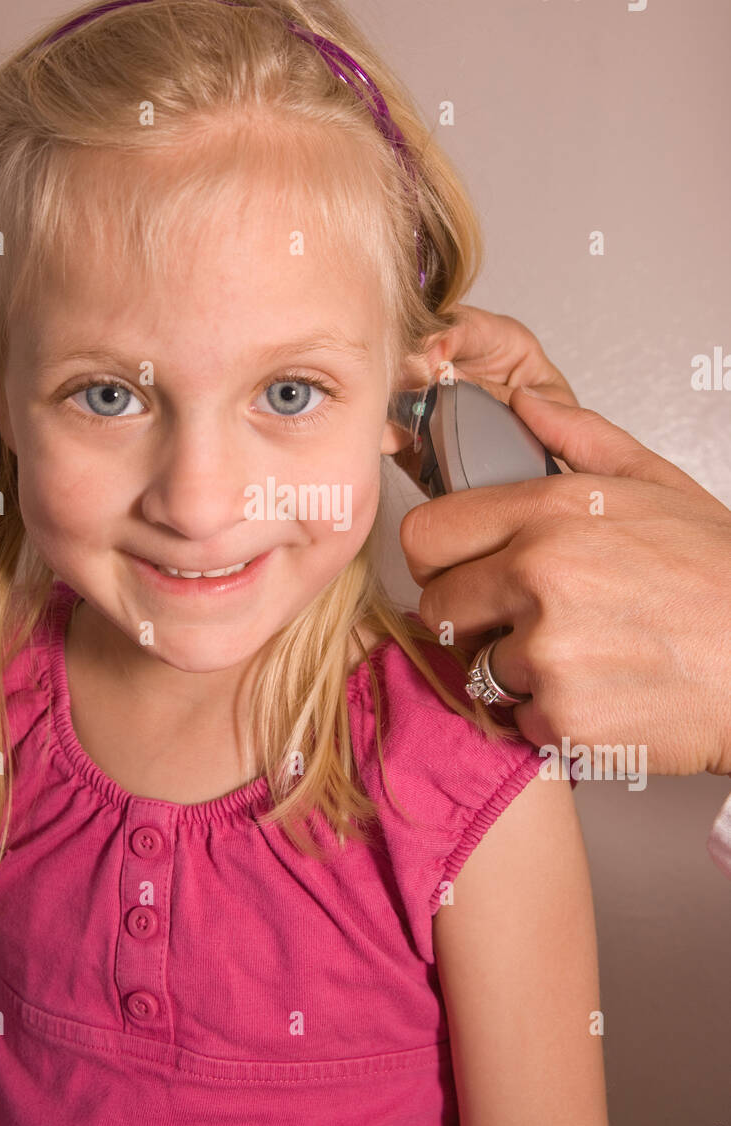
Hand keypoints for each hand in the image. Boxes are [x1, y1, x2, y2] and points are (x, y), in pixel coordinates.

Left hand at [397, 308, 730, 776]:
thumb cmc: (723, 580)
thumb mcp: (661, 485)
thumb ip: (582, 438)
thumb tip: (526, 403)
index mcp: (550, 514)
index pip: (425, 534)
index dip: (440, 559)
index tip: (462, 571)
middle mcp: (538, 577)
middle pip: (438, 609)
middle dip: (474, 620)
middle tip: (530, 622)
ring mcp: (547, 651)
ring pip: (481, 669)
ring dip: (521, 672)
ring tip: (588, 655)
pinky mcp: (563, 718)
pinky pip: (519, 722)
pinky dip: (554, 718)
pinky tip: (605, 692)